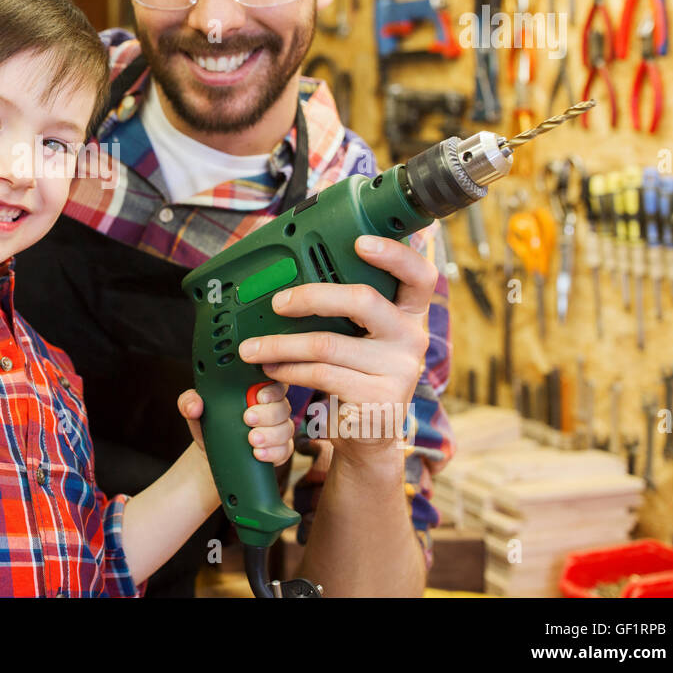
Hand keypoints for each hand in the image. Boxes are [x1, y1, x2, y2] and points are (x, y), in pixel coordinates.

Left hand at [178, 381, 292, 465]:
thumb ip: (189, 402)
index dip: (270, 388)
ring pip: (286, 428)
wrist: (212, 454)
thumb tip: (194, 405)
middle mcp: (272, 408)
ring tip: (252, 440)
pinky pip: (285, 450)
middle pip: (282, 405)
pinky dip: (273, 453)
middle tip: (248, 418)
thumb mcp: (195, 411)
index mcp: (256, 390)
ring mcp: (278, 429)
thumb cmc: (209, 424)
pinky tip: (258, 454)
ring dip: (270, 435)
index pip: (273, 381)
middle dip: (267, 413)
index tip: (258, 395)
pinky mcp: (280, 450)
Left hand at [236, 233, 436, 470]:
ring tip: (253, 347)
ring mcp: (399, 370)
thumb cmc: (356, 371)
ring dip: (281, 344)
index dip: (394, 254)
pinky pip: (321, 374)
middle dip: (311, 296)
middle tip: (277, 303)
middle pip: (363, 300)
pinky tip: (272, 369)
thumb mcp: (360, 336)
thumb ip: (345, 307)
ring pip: (327, 344)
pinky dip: (289, 369)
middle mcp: (412, 338)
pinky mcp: (377, 399)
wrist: (367, 431)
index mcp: (409, 313)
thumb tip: (293, 270)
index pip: (419, 275)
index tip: (360, 241)